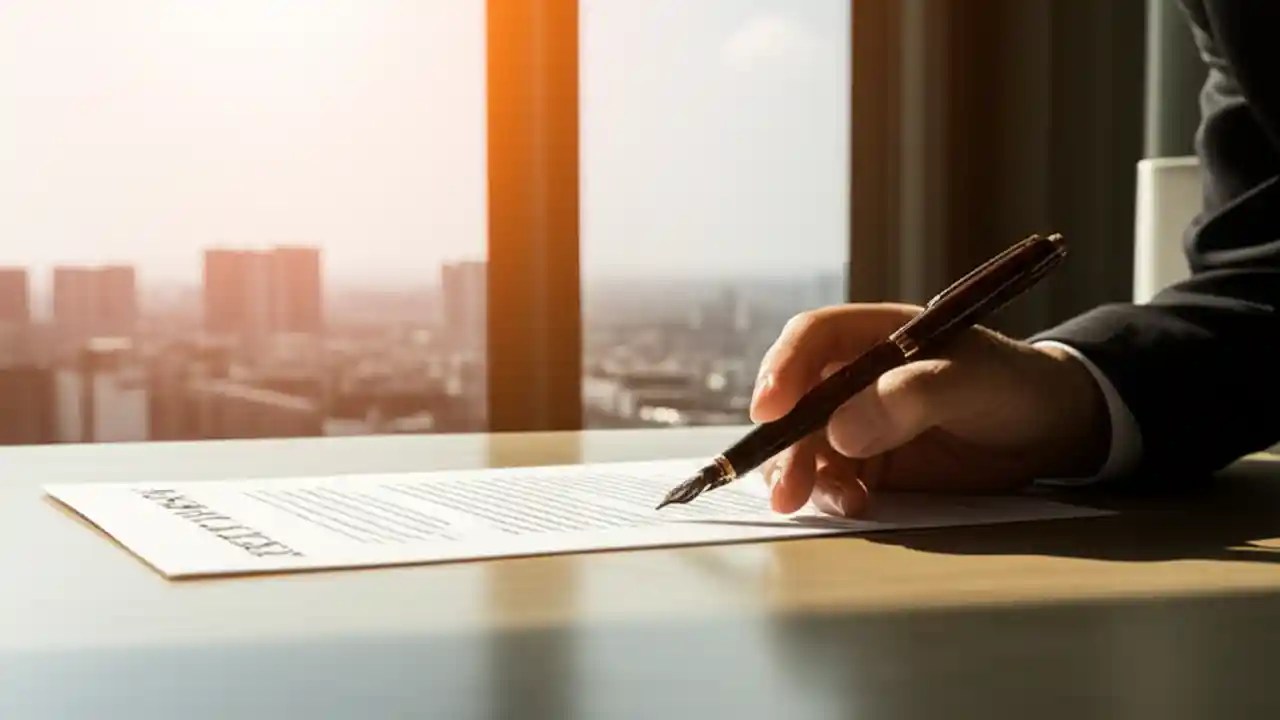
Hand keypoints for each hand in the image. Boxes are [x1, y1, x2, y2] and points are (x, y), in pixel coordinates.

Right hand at [750, 303, 1110, 516]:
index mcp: (876, 334)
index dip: (783, 369)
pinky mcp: (871, 464)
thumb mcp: (971, 382)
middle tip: (784, 485)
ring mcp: (860, 421)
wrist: (1050, 431)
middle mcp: (857, 376)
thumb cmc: (1013, 387)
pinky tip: (855, 507)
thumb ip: (911, 397)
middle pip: (797, 401)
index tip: (767, 409)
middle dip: (783, 442)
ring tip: (817, 502)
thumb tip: (842, 431)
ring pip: (807, 445)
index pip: (813, 339)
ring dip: (801, 474)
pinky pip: (834, 478)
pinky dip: (831, 495)